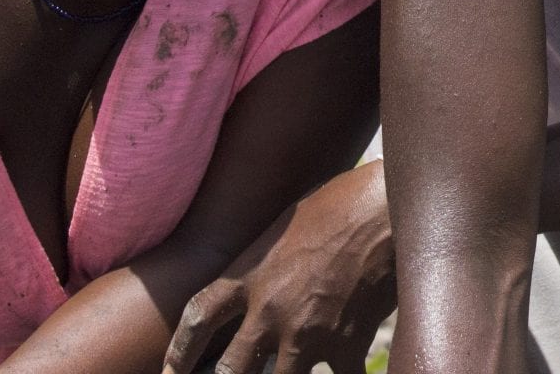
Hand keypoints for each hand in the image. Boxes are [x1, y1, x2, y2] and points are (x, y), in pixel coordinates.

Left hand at [163, 160, 395, 373]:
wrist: (388, 210)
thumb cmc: (341, 202)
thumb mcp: (286, 224)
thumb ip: (267, 261)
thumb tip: (260, 283)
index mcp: (250, 274)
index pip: (197, 319)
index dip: (178, 353)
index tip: (171, 372)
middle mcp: (270, 311)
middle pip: (229, 370)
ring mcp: (306, 334)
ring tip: (288, 369)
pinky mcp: (345, 346)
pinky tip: (346, 372)